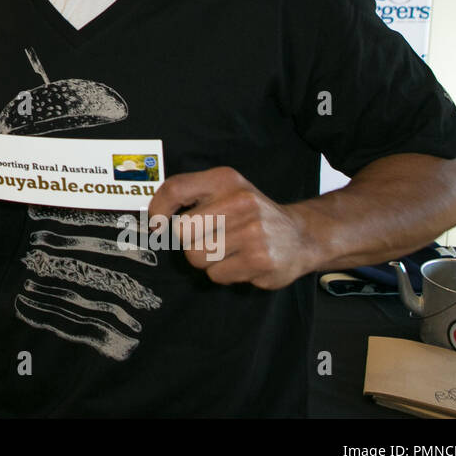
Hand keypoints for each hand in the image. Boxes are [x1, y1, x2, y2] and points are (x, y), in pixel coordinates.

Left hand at [147, 166, 311, 289]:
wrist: (301, 236)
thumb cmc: (251, 214)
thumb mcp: (225, 191)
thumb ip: (189, 196)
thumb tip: (154, 221)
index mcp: (226, 180)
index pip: (175, 189)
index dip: (158, 209)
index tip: (157, 223)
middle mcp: (240, 202)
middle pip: (181, 231)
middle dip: (188, 241)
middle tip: (209, 238)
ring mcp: (253, 232)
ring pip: (196, 256)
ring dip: (206, 259)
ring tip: (229, 249)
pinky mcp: (260, 260)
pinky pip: (216, 275)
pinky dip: (224, 273)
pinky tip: (242, 261)